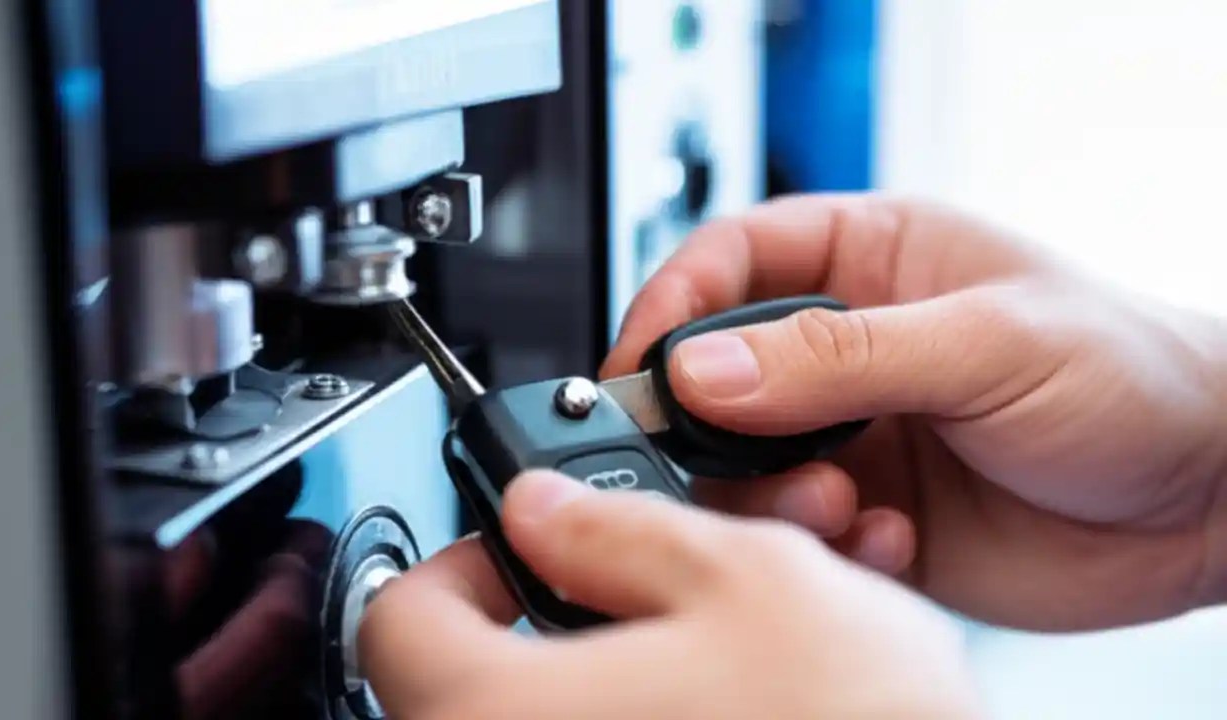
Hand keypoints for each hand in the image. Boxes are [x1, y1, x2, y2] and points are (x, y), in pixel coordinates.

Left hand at [362, 471, 979, 719]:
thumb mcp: (748, 579)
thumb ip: (619, 527)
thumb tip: (547, 510)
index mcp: (498, 710)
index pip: (400, 619)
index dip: (463, 560)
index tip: (523, 549)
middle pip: (489, 668)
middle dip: (576, 602)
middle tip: (649, 579)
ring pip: (575, 705)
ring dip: (642, 650)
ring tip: (729, 625)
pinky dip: (675, 703)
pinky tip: (754, 680)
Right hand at [603, 193, 1226, 630]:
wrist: (1210, 503)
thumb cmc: (1135, 377)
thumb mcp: (987, 342)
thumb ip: (839, 355)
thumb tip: (704, 368)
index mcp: (872, 262)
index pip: (732, 261)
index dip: (673, 303)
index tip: (643, 361)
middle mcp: (849, 352)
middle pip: (719, 373)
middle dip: (705, 423)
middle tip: (716, 459)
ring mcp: (857, 435)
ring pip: (748, 466)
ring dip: (773, 496)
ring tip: (838, 505)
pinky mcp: (873, 516)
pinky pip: (802, 536)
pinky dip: (828, 548)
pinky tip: (892, 541)